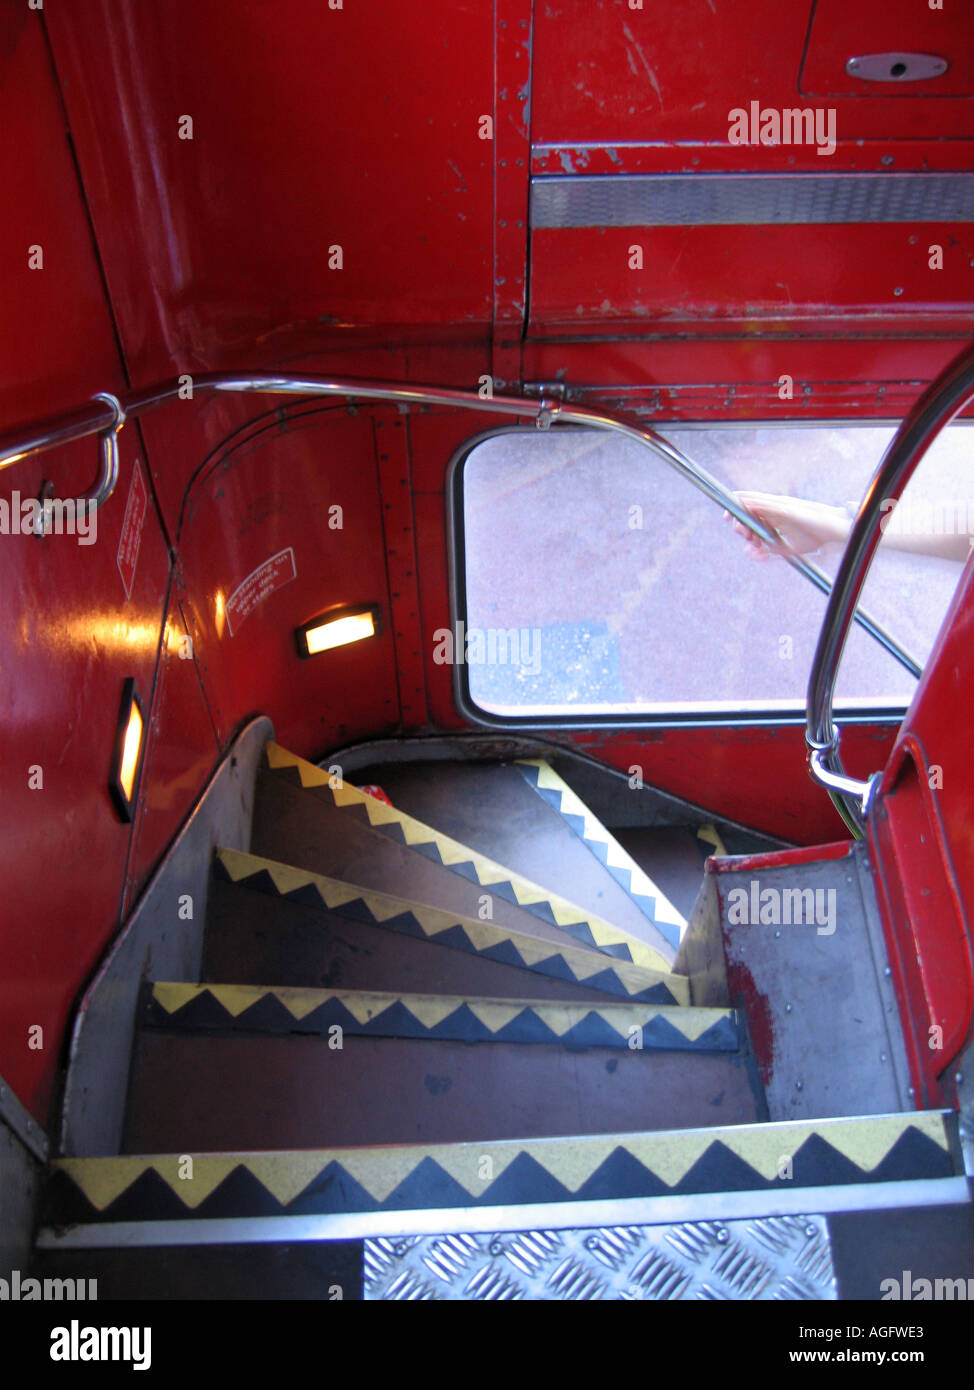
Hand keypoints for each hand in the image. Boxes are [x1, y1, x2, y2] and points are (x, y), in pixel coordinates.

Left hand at [727, 491, 848, 561]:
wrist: (833, 531)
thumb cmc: (812, 537)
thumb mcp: (785, 549)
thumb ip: (767, 551)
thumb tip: (748, 552)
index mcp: (772, 517)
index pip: (748, 514)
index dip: (736, 518)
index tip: (730, 523)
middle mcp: (774, 509)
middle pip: (746, 510)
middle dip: (739, 524)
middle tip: (747, 538)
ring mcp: (780, 507)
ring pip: (753, 504)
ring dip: (742, 514)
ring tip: (737, 524)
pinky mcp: (788, 508)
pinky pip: (767, 504)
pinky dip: (754, 503)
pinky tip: (743, 502)